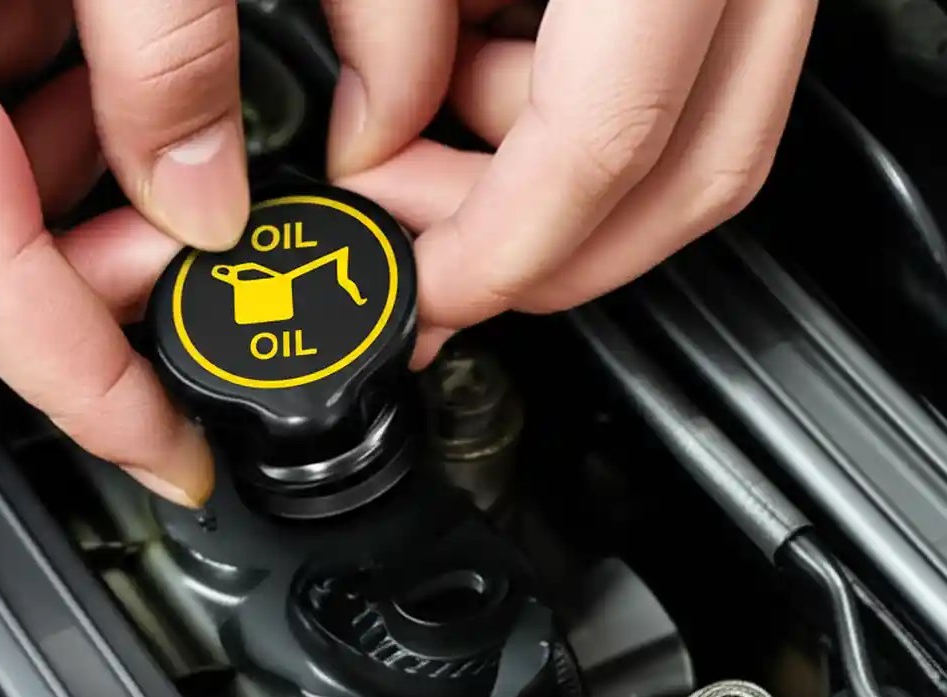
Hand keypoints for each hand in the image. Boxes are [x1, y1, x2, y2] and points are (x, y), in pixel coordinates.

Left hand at [331, 0, 817, 366]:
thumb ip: (386, 22)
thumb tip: (375, 137)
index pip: (602, 149)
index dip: (497, 251)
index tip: (422, 293)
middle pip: (687, 183)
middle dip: (539, 246)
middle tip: (430, 241)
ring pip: (699, 142)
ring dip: (556, 170)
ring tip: (439, 108)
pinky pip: (693, 81)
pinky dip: (584, 105)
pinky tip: (496, 53)